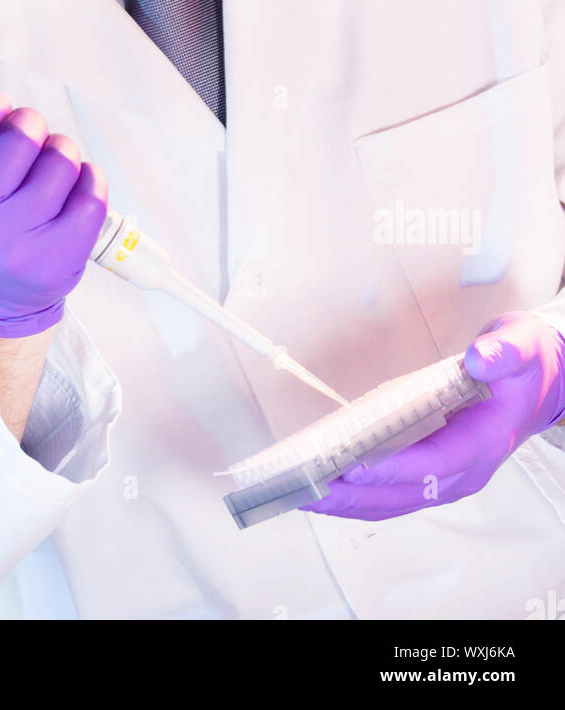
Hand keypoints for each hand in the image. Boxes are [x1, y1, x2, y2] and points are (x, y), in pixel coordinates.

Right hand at [0, 64, 107, 336]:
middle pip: (24, 133)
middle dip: (30, 128)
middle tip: (23, 146)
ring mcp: (17, 245)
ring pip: (62, 159)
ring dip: (60, 154)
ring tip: (44, 172)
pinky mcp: (61, 257)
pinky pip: (92, 190)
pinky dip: (88, 181)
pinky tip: (69, 195)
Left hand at [300, 312, 564, 520]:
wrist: (541, 385)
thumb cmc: (526, 365)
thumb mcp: (521, 344)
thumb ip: (502, 352)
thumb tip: (479, 358)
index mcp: (486, 439)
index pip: (437, 462)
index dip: (396, 468)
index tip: (356, 468)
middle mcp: (468, 469)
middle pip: (408, 493)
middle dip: (357, 495)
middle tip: (309, 490)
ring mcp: (453, 478)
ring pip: (398, 502)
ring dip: (352, 503)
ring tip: (305, 496)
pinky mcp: (438, 477)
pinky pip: (397, 496)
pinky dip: (362, 498)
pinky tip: (331, 491)